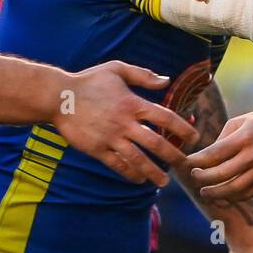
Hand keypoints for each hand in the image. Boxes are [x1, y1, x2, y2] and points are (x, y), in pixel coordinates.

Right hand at [55, 61, 198, 186]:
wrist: (58, 97)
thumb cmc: (88, 80)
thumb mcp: (116, 69)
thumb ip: (143, 75)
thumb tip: (167, 80)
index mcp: (133, 103)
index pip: (165, 118)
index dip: (183, 128)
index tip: (194, 137)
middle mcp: (124, 123)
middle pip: (156, 144)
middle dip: (174, 156)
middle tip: (184, 164)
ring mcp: (111, 138)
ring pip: (138, 160)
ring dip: (153, 173)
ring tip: (164, 182)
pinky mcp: (97, 149)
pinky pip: (117, 165)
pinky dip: (130, 174)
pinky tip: (139, 180)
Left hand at [186, 108, 252, 203]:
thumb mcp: (239, 122)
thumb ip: (221, 140)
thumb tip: (203, 158)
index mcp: (245, 137)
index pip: (214, 154)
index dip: (197, 161)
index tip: (187, 163)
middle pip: (222, 174)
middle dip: (203, 178)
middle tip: (194, 177)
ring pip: (235, 189)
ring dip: (215, 193)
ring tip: (204, 191)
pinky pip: (248, 193)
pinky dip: (232, 197)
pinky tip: (222, 195)